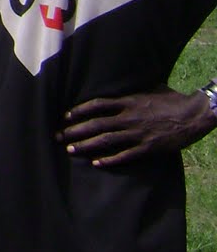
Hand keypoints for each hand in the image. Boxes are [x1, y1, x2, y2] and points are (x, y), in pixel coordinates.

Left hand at [60, 88, 213, 165]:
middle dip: (75, 130)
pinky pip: (124, 155)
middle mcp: (129, 117)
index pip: (98, 105)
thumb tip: (120, 88)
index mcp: (129, 101)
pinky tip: (96, 163)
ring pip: (106, 140)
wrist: (194, 115)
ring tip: (70, 149)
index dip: (80, 111)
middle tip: (58, 136)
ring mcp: (137, 133)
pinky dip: (109, 160)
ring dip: (86, 145)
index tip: (65, 116)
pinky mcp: (147, 147)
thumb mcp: (150, 88)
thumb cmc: (172, 99)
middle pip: (96, 124)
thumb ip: (132, 91)